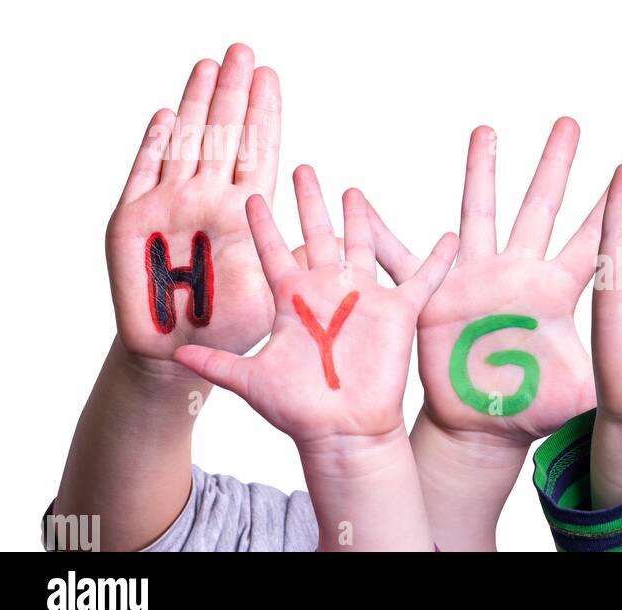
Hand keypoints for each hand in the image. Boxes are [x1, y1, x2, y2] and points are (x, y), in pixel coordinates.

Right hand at [106, 44, 280, 372]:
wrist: (178, 353)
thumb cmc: (230, 325)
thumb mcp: (277, 294)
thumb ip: (299, 263)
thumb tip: (340, 236)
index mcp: (245, 213)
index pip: (257, 152)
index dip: (263, 116)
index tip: (271, 77)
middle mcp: (208, 201)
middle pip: (223, 137)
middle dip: (233, 94)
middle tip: (242, 51)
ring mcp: (169, 207)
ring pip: (186, 145)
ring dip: (196, 105)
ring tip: (209, 65)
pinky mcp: (131, 224)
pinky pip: (143, 176)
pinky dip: (153, 145)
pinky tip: (165, 114)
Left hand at [174, 166, 457, 443]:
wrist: (343, 430)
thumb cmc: (299, 410)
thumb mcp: (251, 381)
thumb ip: (217, 364)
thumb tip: (172, 355)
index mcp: (292, 300)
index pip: (274, 252)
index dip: (263, 225)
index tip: (249, 196)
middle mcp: (327, 292)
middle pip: (318, 235)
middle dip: (310, 202)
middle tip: (302, 168)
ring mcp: (363, 299)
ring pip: (362, 245)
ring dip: (360, 218)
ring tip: (352, 188)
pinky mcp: (397, 312)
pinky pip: (420, 280)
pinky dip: (436, 260)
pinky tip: (449, 238)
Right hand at [369, 119, 600, 444]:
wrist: (481, 423)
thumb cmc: (530, 407)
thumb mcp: (571, 395)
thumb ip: (593, 382)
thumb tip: (619, 387)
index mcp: (554, 292)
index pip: (589, 240)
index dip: (609, 206)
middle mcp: (517, 273)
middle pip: (539, 207)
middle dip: (555, 164)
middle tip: (569, 122)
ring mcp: (477, 278)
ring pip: (480, 212)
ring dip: (482, 171)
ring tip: (486, 129)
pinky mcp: (437, 295)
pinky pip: (406, 260)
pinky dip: (383, 234)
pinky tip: (365, 202)